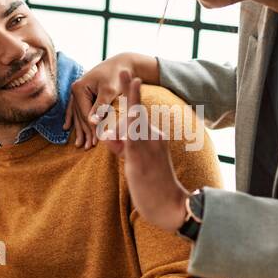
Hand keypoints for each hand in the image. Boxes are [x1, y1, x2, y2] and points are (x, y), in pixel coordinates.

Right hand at [64, 51, 158, 149]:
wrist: (120, 64)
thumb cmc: (117, 76)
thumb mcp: (109, 91)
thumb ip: (100, 107)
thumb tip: (92, 122)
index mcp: (79, 88)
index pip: (85, 113)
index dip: (90, 129)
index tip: (95, 142)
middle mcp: (75, 89)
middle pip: (80, 116)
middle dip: (84, 132)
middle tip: (87, 148)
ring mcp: (77, 91)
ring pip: (77, 114)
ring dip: (79, 130)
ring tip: (80, 145)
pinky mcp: (81, 93)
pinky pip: (75, 109)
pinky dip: (73, 119)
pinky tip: (67, 128)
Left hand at [98, 69, 192, 232]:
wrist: (169, 207)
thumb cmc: (153, 187)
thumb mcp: (134, 162)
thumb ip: (120, 147)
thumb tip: (107, 136)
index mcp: (156, 137)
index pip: (138, 114)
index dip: (132, 93)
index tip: (130, 75)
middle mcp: (154, 137)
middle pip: (132, 115)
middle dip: (129, 92)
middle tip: (125, 70)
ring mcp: (149, 146)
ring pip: (129, 124)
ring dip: (118, 124)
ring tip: (122, 127)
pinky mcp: (141, 158)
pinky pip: (131, 138)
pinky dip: (127, 127)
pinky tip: (127, 116)